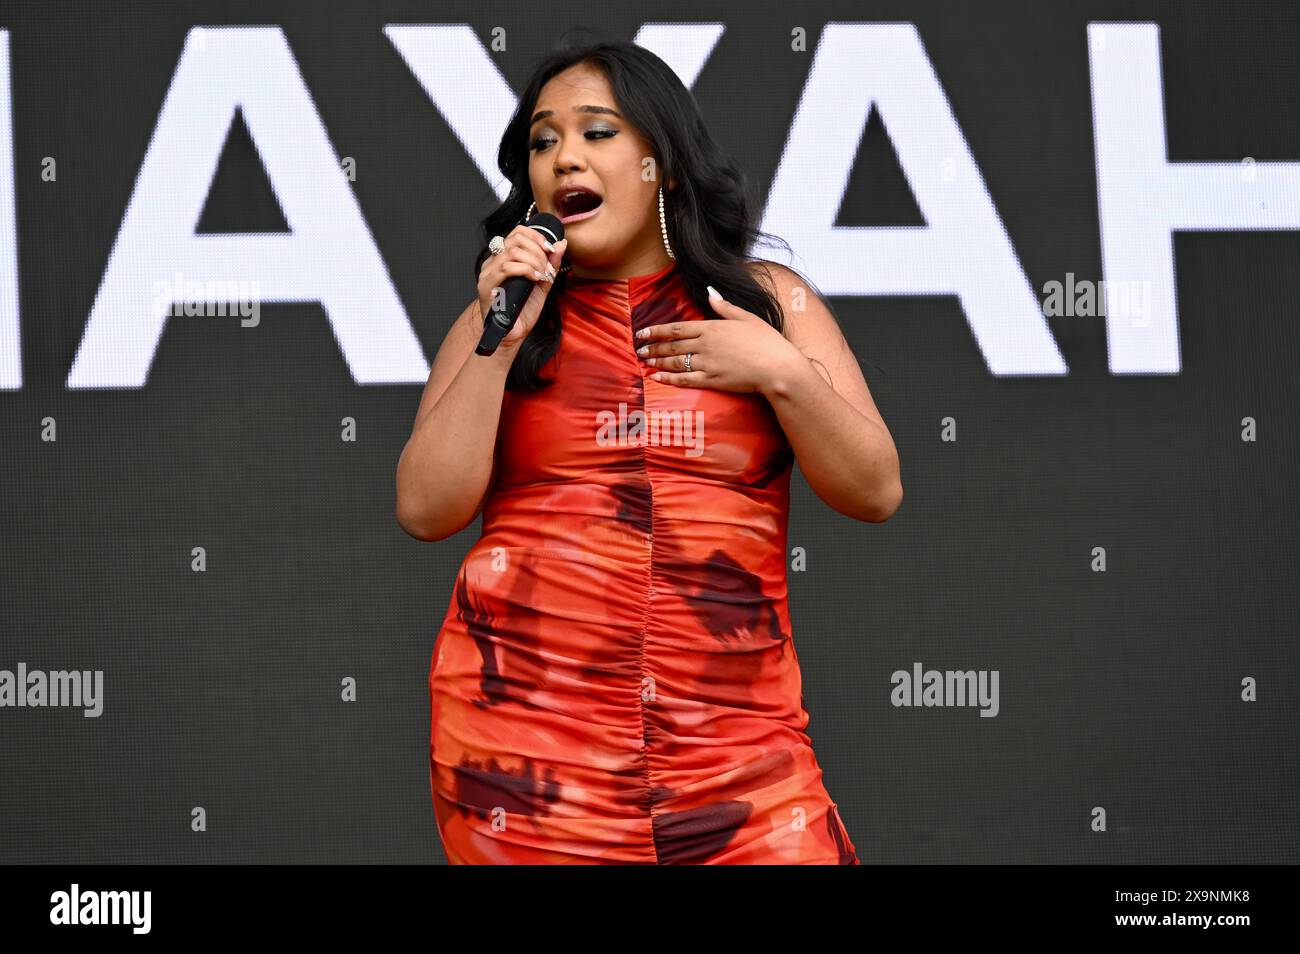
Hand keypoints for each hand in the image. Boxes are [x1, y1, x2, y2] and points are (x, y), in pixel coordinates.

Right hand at [476, 228, 568, 349]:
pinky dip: (526, 270)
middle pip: (515, 239)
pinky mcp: (486, 286)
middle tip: (547, 268)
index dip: (536, 236)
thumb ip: (551, 263)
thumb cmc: (523, 310)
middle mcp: (493, 262)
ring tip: (543, 276)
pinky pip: (506, 268)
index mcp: (503, 258)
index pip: (517, 233)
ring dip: (534, 261)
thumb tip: (562, 244)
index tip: (551, 249)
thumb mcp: (542, 282)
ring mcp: (487, 273)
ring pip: (512, 252)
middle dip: (538, 251)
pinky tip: (535, 280)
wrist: (512, 334)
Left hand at [634, 286, 800, 394]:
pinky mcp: (712, 380)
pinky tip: (658, 377)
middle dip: (653, 346)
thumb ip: (725, 306)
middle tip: (639, 349)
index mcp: (712, 327)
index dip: (657, 330)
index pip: (677, 328)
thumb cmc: (766, 341)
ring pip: (676, 361)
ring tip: (645, 361)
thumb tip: (710, 292)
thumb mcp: (746, 317)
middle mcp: (706, 344)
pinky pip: (685, 379)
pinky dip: (669, 378)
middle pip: (672, 345)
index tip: (643, 332)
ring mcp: (708, 363)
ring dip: (658, 361)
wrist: (777, 367)